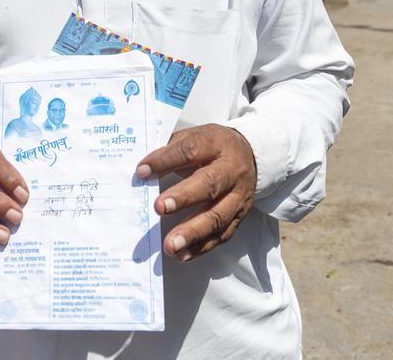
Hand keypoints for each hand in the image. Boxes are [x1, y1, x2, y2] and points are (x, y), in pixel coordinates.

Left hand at [136, 124, 256, 262]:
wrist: (251, 156)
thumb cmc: (212, 146)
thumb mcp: (194, 137)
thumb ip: (171, 150)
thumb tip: (144, 170)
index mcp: (216, 144)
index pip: (190, 151)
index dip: (166, 160)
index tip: (142, 171)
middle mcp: (231, 171)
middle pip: (209, 185)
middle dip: (183, 198)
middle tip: (159, 208)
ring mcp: (238, 197)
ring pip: (217, 217)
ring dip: (191, 233)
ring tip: (169, 245)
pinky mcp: (239, 217)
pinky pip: (221, 235)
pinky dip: (200, 247)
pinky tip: (181, 255)